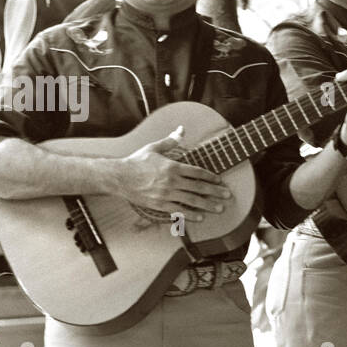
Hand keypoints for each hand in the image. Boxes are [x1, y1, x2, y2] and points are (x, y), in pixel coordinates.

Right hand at [114, 126, 231, 220]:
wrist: (119, 177)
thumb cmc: (137, 161)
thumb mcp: (154, 148)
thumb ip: (171, 141)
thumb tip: (182, 129)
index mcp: (173, 166)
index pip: (197, 172)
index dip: (211, 177)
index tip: (220, 181)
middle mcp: (172, 181)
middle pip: (199, 187)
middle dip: (215, 192)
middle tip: (227, 196)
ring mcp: (166, 194)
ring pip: (192, 200)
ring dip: (207, 205)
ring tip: (219, 208)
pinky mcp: (159, 204)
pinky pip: (178, 210)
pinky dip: (190, 214)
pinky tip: (200, 217)